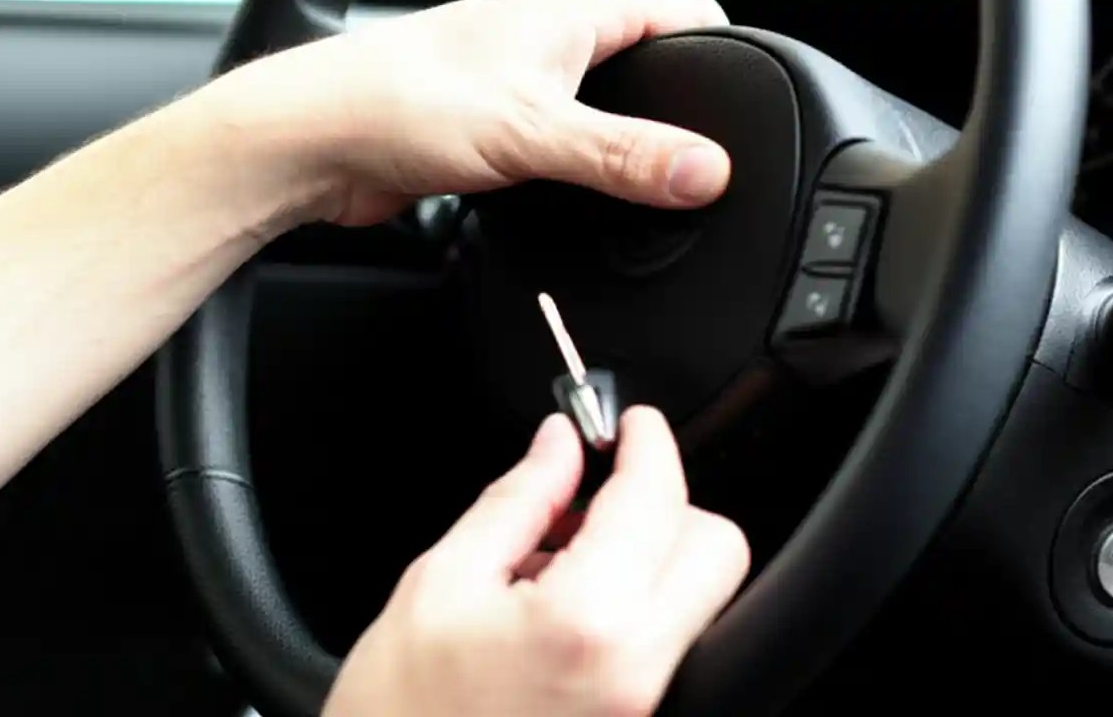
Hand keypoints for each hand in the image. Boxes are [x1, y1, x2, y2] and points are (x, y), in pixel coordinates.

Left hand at [200, 0, 733, 227]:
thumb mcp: (533, 130)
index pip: (676, 12)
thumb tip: (705, 171)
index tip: (754, 98)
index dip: (722, 50)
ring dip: (623, 147)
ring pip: (596, 110)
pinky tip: (581, 202)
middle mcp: (543, 40)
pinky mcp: (488, 131)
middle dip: (677, 109)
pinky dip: (578, 174)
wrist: (312, 144)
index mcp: (566, 12)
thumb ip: (623, 155)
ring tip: (653, 188)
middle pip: (642, 64)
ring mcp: (514, 85)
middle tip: (708, 161)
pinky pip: (556, 147)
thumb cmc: (398, 102)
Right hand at [322, 407, 748, 716]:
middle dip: (664, 504)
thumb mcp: (441, 581)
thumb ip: (517, 501)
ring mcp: (643, 702)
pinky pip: (669, 635)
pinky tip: (564, 601)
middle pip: (714, 548)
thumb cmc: (399, 710)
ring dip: (651, 551)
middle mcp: (636, 671)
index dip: (646, 444)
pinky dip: (637, 598)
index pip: (654, 500)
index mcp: (586, 623)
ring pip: (699, 592)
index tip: (631, 424)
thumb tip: (559, 445)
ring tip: (558, 558)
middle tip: (597, 492)